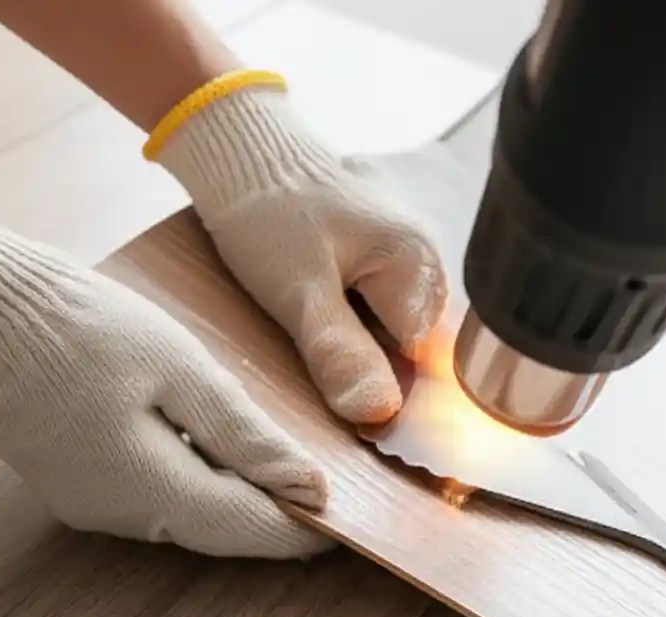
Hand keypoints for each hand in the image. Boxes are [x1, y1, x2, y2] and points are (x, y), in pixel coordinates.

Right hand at [0, 189, 332, 557]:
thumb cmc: (81, 326)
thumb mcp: (180, 367)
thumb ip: (246, 435)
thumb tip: (307, 489)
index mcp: (149, 489)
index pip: (247, 530)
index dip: (299, 529)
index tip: (342, 517)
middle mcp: (117, 515)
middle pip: (215, 529)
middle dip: (269, 514)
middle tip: (317, 489)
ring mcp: (86, 503)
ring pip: (182, 515)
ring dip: (230, 495)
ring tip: (275, 464)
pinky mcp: (69, 482)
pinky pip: (147, 495)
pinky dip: (189, 479)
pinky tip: (210, 446)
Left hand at [158, 86, 447, 424]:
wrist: (240, 150)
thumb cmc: (268, 215)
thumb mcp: (299, 293)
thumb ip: (341, 354)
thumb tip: (381, 416)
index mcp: (418, 265)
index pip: (418, 363)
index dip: (378, 387)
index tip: (333, 390)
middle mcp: (425, 259)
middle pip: (405, 349)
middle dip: (364, 362)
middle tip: (311, 346)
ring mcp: (403, 255)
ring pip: (385, 330)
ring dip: (351, 342)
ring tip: (308, 323)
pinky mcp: (377, 254)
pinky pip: (371, 307)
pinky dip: (344, 319)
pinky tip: (315, 308)